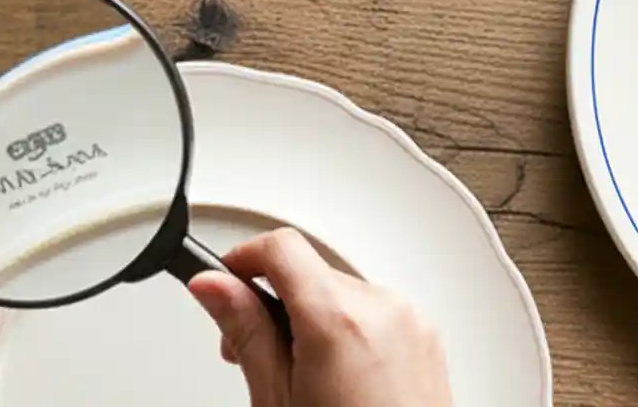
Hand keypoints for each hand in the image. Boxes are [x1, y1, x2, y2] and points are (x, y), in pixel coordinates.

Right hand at [188, 228, 452, 406]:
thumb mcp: (278, 400)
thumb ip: (245, 331)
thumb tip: (212, 286)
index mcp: (340, 318)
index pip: (281, 247)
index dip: (241, 259)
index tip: (222, 283)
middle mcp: (383, 308)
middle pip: (307, 272)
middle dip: (271, 302)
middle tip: (246, 350)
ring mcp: (412, 322)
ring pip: (337, 292)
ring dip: (308, 318)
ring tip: (296, 375)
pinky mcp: (426, 338)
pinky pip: (371, 313)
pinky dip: (343, 331)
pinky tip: (332, 379)